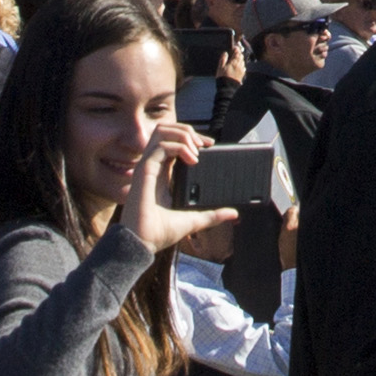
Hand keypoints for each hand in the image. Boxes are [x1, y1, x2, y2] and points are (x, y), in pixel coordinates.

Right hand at [114, 127, 234, 264]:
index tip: (209, 146)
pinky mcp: (144, 170)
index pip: (173, 143)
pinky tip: (192, 159)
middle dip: (187, 131)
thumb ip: (212, 215)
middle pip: (166, 131)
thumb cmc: (159, 233)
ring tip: (197, 149)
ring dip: (182, 134)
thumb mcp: (194, 220)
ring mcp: (147, 167)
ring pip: (161, 132)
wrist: (142, 244)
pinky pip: (160, 146)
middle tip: (204, 144)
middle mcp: (154, 167)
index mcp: (161, 174)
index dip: (190, 139)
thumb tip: (233, 214)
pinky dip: (179, 147)